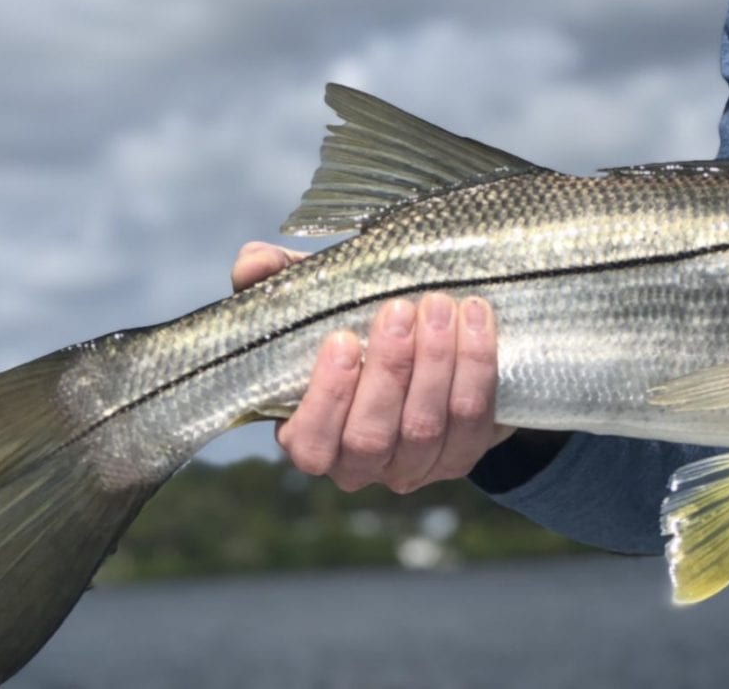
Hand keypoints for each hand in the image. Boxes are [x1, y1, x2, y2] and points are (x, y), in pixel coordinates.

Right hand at [230, 243, 513, 492]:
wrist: (425, 346)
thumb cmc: (355, 327)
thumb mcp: (315, 301)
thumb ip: (278, 281)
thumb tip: (252, 263)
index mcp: (312, 438)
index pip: (311, 442)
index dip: (328, 396)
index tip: (344, 340)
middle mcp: (361, 465)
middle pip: (372, 435)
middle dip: (389, 369)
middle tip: (400, 309)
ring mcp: (414, 465)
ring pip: (426, 427)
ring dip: (437, 363)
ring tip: (439, 306)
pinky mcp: (463, 452)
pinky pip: (474, 419)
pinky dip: (476, 366)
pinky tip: (475, 319)